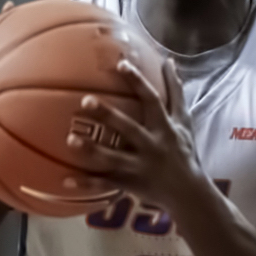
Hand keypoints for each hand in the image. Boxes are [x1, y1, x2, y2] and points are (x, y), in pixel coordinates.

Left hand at [65, 58, 203, 205]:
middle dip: (108, 115)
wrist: (189, 193)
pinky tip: (66, 180)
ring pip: (112, 158)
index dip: (137, 82)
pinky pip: (105, 184)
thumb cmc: (184, 152)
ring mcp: (139, 166)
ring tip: (69, 140)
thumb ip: (176, 92)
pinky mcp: (129, 184)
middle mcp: (152, 146)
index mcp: (165, 128)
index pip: (152, 100)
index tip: (120, 64)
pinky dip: (86, 183)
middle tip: (85, 101)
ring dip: (91, 150)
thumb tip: (169, 62)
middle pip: (128, 128)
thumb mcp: (184, 121)